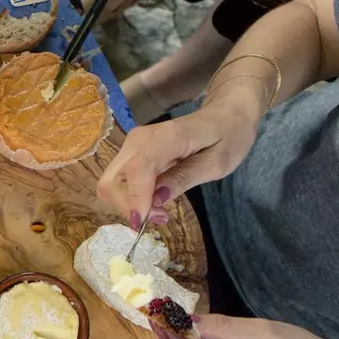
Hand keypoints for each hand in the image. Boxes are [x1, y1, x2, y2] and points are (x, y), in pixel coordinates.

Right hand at [98, 86, 263, 225]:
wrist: (224, 115)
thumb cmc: (227, 137)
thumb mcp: (217, 163)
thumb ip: (185, 178)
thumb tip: (157, 199)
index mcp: (167, 137)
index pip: (137, 169)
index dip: (134, 198)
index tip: (141, 223)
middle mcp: (141, 138)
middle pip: (113, 180)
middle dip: (128, 206)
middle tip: (161, 217)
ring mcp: (132, 144)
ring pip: (111, 183)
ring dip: (128, 204)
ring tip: (160, 211)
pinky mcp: (131, 152)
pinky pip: (119, 180)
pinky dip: (130, 197)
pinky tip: (153, 200)